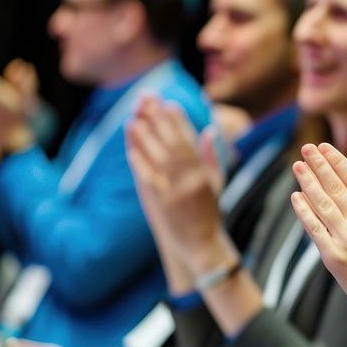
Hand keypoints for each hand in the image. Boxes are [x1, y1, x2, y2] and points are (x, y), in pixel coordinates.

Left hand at [125, 95, 230, 274]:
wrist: (200, 246)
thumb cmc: (208, 214)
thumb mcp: (216, 183)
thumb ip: (212, 156)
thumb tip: (209, 130)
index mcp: (204, 173)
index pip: (190, 140)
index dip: (179, 121)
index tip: (169, 103)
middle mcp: (190, 180)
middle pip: (172, 143)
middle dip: (159, 120)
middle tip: (147, 101)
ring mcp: (174, 191)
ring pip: (157, 157)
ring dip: (145, 136)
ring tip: (133, 118)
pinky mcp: (159, 203)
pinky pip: (147, 177)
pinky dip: (138, 160)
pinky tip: (130, 146)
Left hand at [290, 143, 346, 329]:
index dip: (338, 162)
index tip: (326, 147)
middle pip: (336, 187)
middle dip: (319, 164)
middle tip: (306, 147)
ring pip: (322, 204)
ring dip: (308, 181)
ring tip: (297, 165)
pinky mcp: (334, 258)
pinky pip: (314, 229)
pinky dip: (304, 211)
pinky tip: (296, 196)